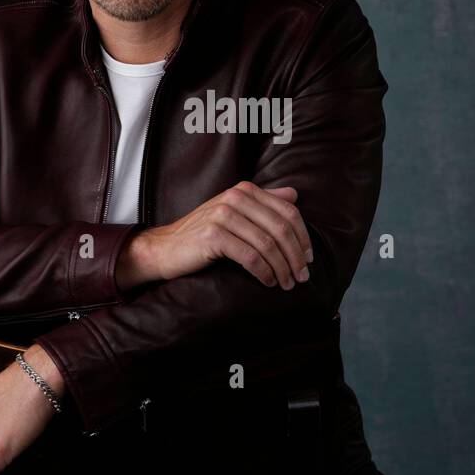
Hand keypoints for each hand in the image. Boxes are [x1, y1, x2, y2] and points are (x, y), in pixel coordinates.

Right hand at [121, 181, 312, 289]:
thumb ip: (264, 202)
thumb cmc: (204, 235)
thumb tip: (294, 195)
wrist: (166, 248)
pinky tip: (268, 281)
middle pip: (280, 229)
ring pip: (267, 245)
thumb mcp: (235, 214)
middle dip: (296, 256)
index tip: (308, 258)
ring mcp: (223, 215)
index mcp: (245, 190)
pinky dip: (264, 272)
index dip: (303, 237)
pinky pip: (250, 257)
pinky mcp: (213, 235)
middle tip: (302, 277)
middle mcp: (235, 197)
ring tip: (287, 284)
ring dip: (282, 268)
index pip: (288, 212)